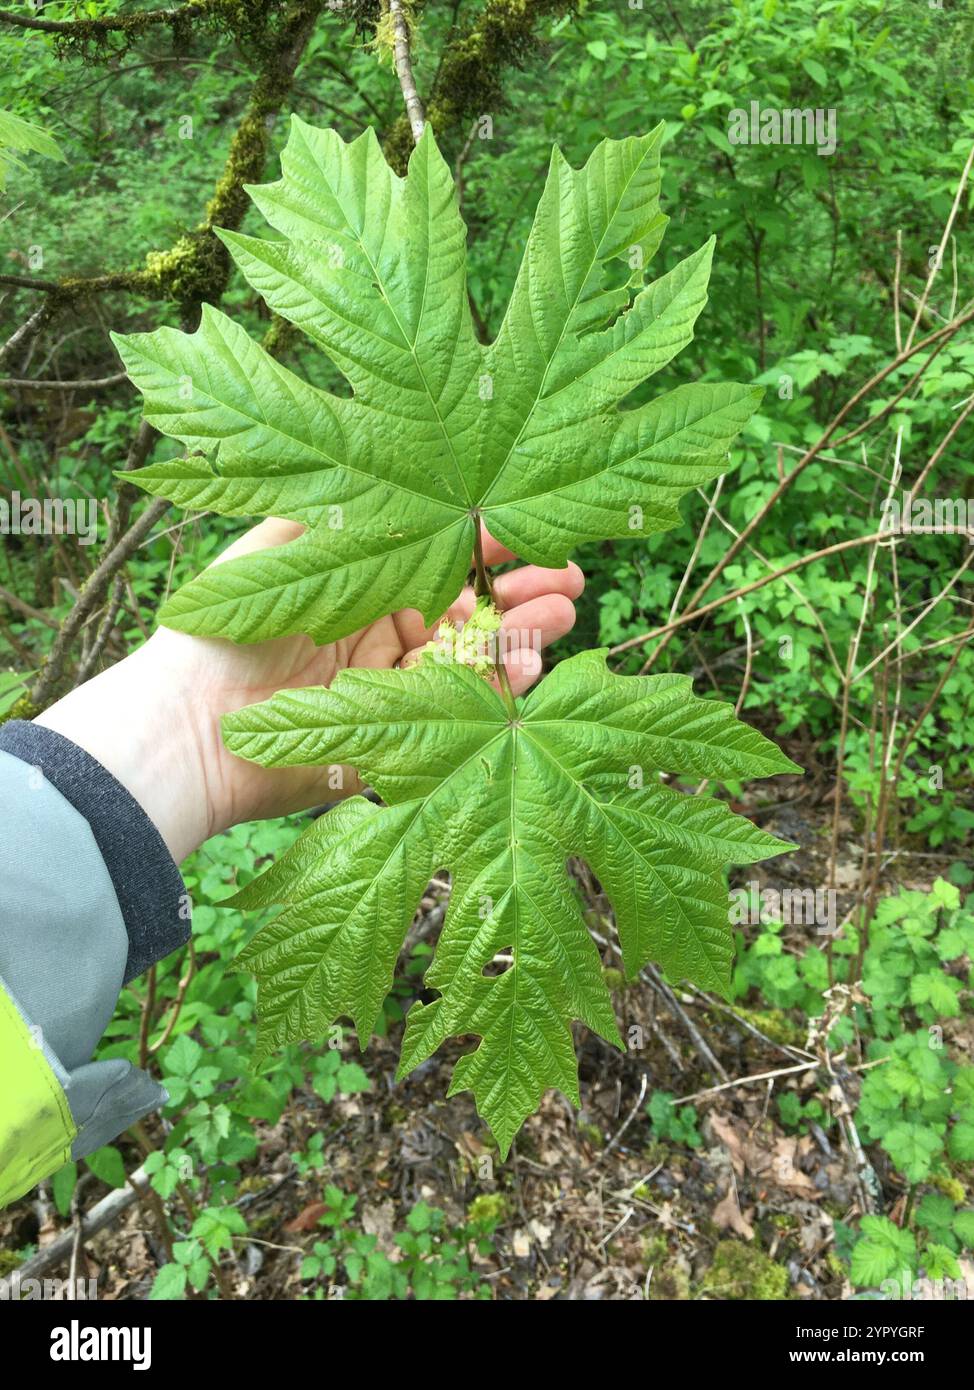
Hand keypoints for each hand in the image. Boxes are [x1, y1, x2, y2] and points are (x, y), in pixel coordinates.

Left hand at [37, 518, 582, 862]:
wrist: (192, 726)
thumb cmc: (228, 626)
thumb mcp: (280, 541)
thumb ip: (341, 501)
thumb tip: (410, 459)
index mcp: (362, 583)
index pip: (442, 559)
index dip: (489, 546)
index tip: (535, 528)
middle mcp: (386, 631)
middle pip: (472, 607)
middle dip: (523, 591)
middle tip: (571, 577)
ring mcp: (397, 686)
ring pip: (477, 655)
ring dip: (524, 634)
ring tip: (563, 613)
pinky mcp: (403, 736)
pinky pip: (463, 706)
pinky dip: (501, 685)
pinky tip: (532, 662)